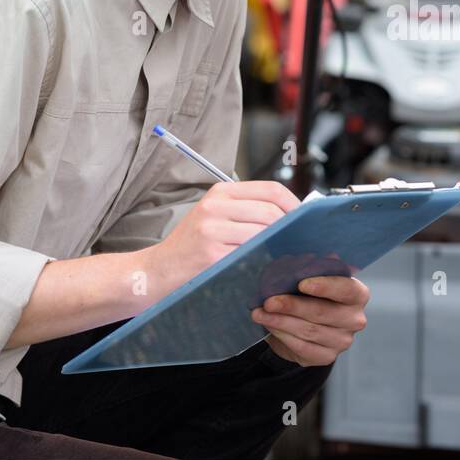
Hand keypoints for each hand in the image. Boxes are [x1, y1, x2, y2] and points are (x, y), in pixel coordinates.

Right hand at [148, 180, 299, 298]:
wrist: (157, 270)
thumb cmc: (192, 245)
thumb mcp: (216, 216)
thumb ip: (247, 211)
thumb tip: (292, 215)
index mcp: (221, 192)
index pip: (271, 190)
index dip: (293, 204)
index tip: (302, 219)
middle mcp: (216, 206)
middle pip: (271, 212)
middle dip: (289, 229)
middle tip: (296, 242)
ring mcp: (212, 230)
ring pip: (263, 234)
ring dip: (278, 246)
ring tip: (283, 255)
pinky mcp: (211, 254)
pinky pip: (250, 255)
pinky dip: (262, 261)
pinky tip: (264, 266)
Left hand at [253, 275, 369, 366]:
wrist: (307, 325)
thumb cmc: (311, 295)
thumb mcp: (313, 277)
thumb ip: (313, 269)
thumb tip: (307, 260)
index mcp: (357, 294)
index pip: (346, 289)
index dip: (325, 286)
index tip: (301, 283)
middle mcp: (355, 319)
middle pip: (322, 312)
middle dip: (292, 306)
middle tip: (269, 301)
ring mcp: (343, 341)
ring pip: (309, 331)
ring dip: (281, 321)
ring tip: (260, 314)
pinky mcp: (327, 357)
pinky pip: (303, 347)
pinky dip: (283, 336)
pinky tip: (269, 326)